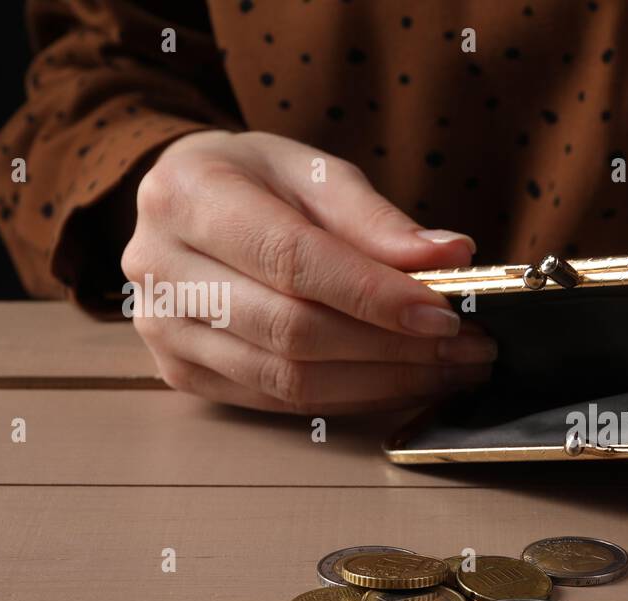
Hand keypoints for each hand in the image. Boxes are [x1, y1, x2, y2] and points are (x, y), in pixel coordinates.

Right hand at [121, 130, 493, 413]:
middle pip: (294, 330)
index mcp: (189, 195)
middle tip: (468, 347)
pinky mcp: (181, 372)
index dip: (374, 295)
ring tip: (450, 369)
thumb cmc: (256, 182)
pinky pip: (279, 402)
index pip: (293, 260)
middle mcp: (160, 266)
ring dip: (384, 382)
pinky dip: (353, 398)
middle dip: (394, 347)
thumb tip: (449, 257)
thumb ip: (377, 219)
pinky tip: (403, 382)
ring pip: (289, 379)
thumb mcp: (313, 172)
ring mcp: (164, 329)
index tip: (444, 314)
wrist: (183, 204)